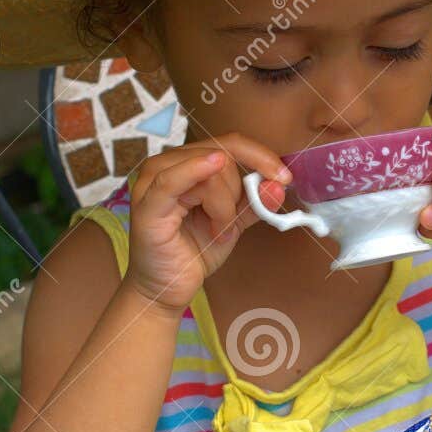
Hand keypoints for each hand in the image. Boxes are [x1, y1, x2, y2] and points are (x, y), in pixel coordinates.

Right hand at [123, 132, 290, 314]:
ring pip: (209, 171)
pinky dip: (196, 172)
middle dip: (237, 193)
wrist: (166, 288)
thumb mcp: (233, 222)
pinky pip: (173, 179)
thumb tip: (278, 184)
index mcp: (187, 164)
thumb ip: (254, 202)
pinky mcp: (146, 205)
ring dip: (223, 206)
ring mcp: (152, 182)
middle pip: (222, 155)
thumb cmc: (193, 252)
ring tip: (216, 232)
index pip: (229, 143)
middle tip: (228, 226)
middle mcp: (167, 165)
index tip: (284, 177)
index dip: (260, 156)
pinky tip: (213, 166)